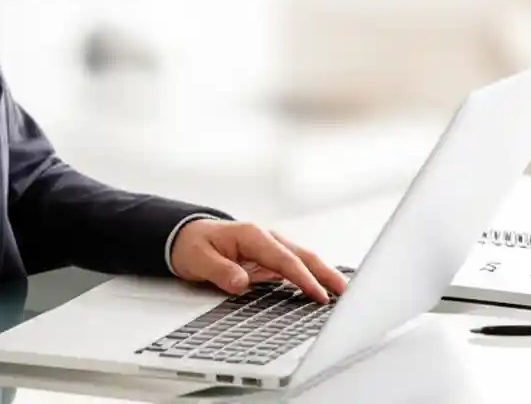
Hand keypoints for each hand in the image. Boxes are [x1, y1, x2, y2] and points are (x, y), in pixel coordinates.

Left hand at [170, 220, 348, 303]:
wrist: (184, 236)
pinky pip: (294, 267)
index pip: (284, 259)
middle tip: (346, 293)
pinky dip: (310, 276)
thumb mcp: (198, 260)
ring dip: (323, 274)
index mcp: (251, 235)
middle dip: (325, 273)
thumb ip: (220, 271)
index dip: (303, 278)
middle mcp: (265, 238)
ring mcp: (269, 247)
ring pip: (302, 260)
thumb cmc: (192, 245)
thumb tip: (240, 282)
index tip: (317, 295)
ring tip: (343, 293)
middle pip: (302, 256)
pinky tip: (322, 289)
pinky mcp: (268, 258)